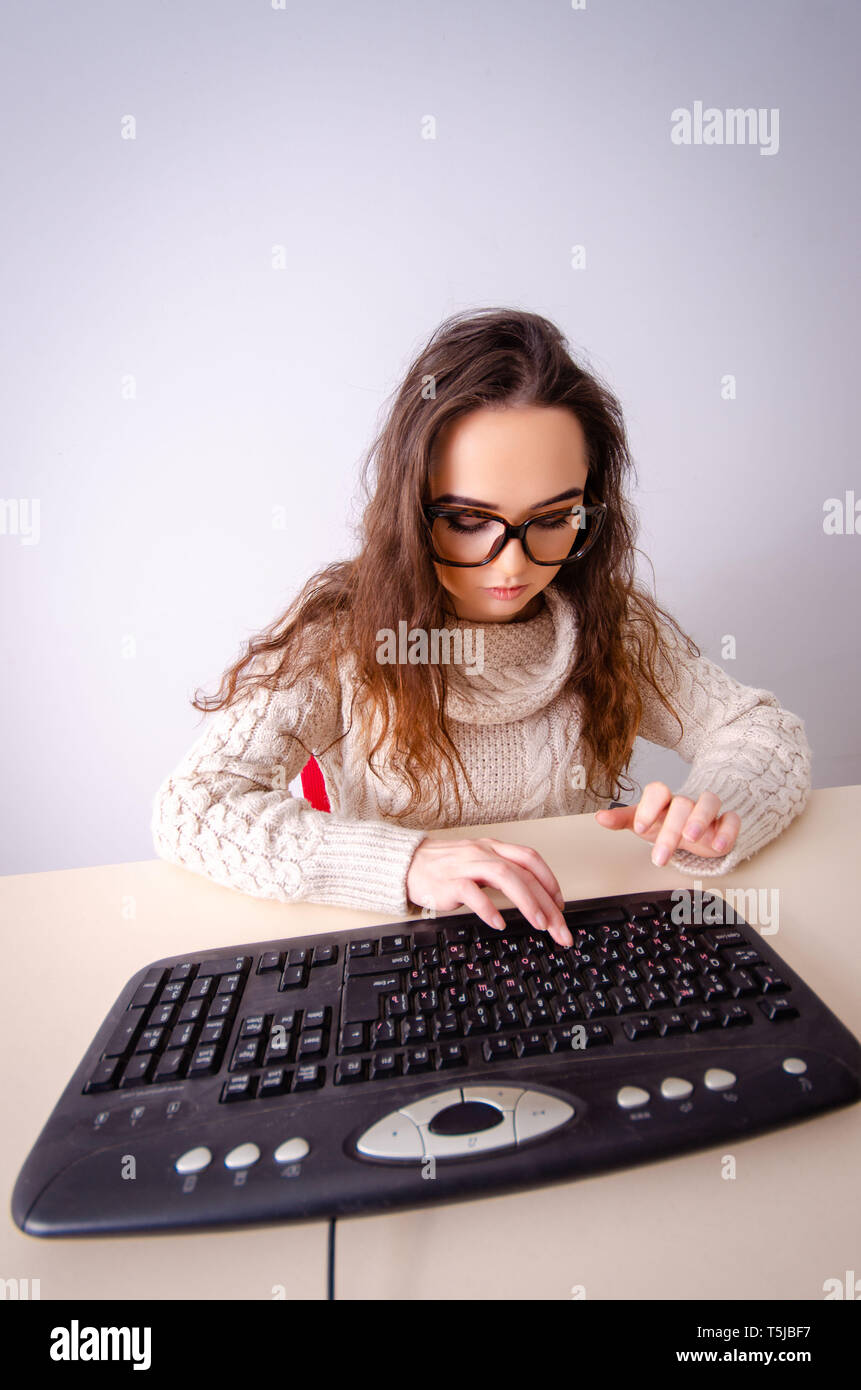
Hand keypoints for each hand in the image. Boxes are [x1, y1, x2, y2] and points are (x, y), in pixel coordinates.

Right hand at [406, 836, 572, 945]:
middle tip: (559, 927)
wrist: (408, 865)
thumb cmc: (445, 868)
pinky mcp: (449, 881)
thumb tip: (532, 897)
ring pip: (504, 876)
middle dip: (547, 902)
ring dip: (527, 901)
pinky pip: (472, 892)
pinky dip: (488, 909)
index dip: (550, 881)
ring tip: (539, 924)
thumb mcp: (478, 864)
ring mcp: (467, 865)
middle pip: (524, 873)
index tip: (561, 905)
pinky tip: (499, 923)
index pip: (530, 859)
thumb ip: (503, 874)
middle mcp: (484, 853)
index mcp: (493, 848)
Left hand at [594, 782, 740, 865]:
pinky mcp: (726, 822)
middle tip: (659, 856)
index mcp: (664, 800)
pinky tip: (719, 846)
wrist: (694, 829)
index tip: (639, 828)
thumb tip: (600, 817)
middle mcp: (686, 802)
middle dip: (670, 831)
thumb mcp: (644, 823)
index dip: (649, 807)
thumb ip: (623, 819)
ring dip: (700, 819)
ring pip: (709, 803)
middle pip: (681, 805)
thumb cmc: (665, 823)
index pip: (658, 791)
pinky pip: (732, 819)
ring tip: (691, 838)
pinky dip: (728, 831)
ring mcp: (707, 810)